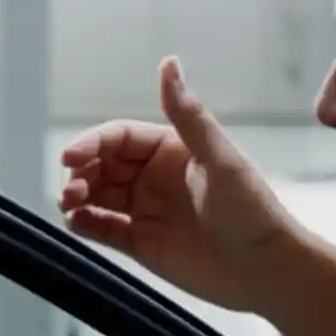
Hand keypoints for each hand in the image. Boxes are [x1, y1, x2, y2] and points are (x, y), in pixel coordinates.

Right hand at [58, 57, 300, 310]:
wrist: (266, 273)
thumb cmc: (252, 211)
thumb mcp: (218, 159)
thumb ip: (187, 114)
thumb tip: (169, 62)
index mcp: (171, 150)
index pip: (118, 138)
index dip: (91, 144)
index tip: (71, 157)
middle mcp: (154, 177)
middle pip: (100, 166)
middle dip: (80, 173)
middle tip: (71, 190)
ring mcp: (145, 210)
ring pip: (95, 196)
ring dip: (75, 197)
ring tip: (69, 205)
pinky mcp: (139, 242)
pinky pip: (100, 228)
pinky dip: (82, 224)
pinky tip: (76, 223)